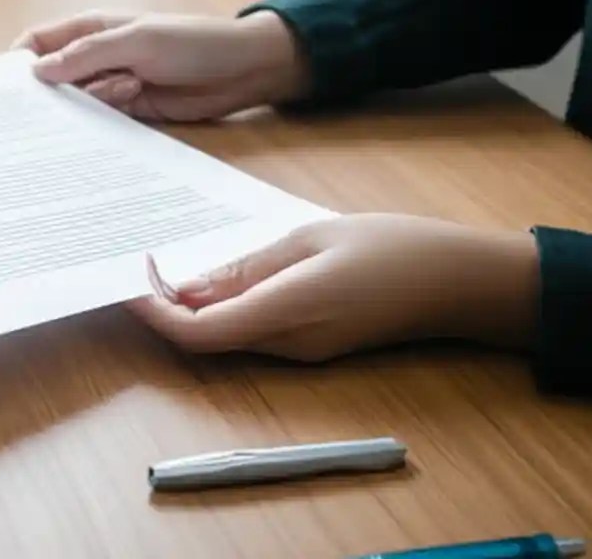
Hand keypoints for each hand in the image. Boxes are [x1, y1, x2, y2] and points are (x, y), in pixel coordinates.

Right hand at [13, 10, 308, 120]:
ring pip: (75, 104)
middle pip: (51, 80)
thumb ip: (87, 56)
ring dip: (86, 108)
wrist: (242, 71)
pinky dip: (101, 125)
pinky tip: (113, 121)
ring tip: (116, 100)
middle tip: (33, 121)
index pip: (38, 44)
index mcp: (90, 29)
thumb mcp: (138, 42)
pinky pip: (101, 122)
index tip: (4, 93)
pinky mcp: (128, 111)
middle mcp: (94, 58)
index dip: (17, 65)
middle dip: (44, 97)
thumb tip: (38, 73)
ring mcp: (111, 85)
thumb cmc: (193, 42)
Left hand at [127, 214, 538, 361]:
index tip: (130, 279)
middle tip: (142, 263)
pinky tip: (218, 278)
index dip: (153, 313)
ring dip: (191, 310)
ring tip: (173, 264)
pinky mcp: (312, 347)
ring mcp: (301, 352)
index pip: (197, 333)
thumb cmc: (394, 247)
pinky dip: (222, 311)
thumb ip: (247, 267)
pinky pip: (251, 334)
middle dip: (164, 309)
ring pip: (225, 339)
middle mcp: (289, 345)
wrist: (461, 282)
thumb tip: (188, 288)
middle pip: (205, 341)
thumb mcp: (311, 239)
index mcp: (287, 312)